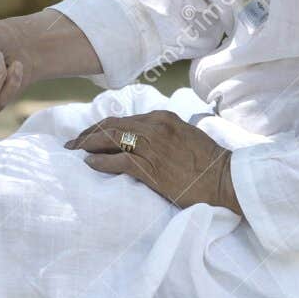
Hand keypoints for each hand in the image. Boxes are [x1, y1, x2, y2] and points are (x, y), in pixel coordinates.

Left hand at [66, 110, 241, 214]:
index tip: (88, 134)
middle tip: (73, 143)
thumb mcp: (184, 136)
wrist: (225, 179)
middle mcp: (154, 127)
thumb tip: (140, 139)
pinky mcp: (150, 167)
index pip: (123, 119)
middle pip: (111, 125)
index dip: (101, 126)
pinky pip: (117, 161)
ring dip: (88, 145)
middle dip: (88, 133)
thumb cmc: (207, 162)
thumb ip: (163, 133)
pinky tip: (90, 165)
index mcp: (162, 118)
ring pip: (110, 139)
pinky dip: (100, 162)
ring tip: (75, 152)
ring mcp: (151, 146)